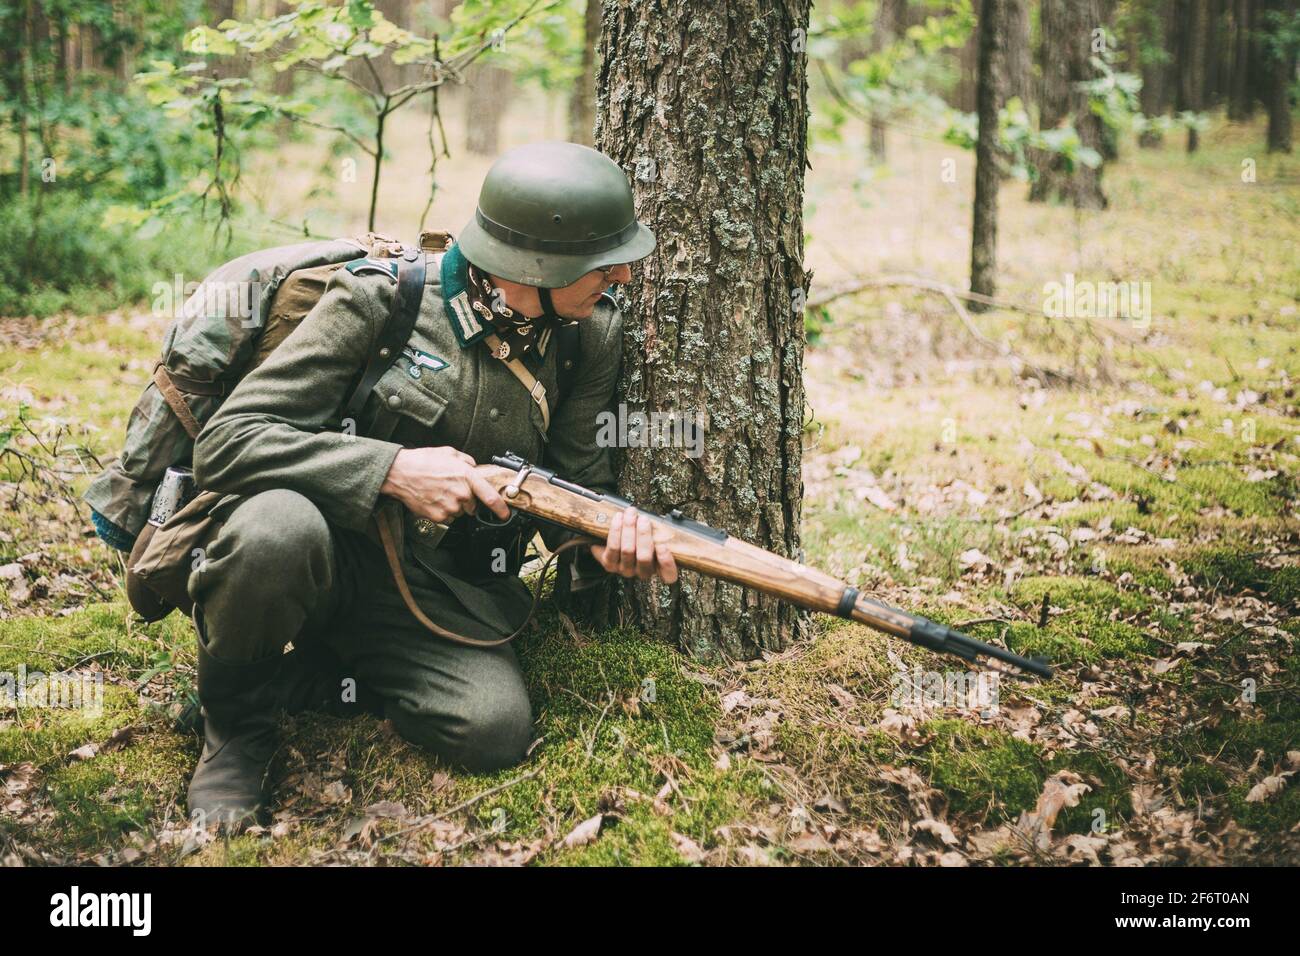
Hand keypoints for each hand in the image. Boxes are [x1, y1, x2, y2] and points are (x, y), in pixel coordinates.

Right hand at [380, 446, 509, 523]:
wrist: (400, 473)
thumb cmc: (422, 461)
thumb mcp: (449, 453)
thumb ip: (467, 461)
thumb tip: (473, 467)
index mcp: (467, 477)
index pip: (490, 497)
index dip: (500, 508)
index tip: (505, 514)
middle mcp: (461, 494)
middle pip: (472, 505)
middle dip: (466, 499)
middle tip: (450, 488)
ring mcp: (450, 507)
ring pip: (459, 512)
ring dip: (453, 505)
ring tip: (439, 492)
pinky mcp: (438, 517)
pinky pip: (447, 518)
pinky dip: (442, 511)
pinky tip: (433, 499)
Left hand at [590, 507, 678, 583]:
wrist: (612, 540)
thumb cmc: (637, 535)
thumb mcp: (651, 533)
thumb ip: (656, 531)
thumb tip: (654, 520)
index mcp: (658, 566)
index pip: (669, 574)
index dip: (667, 562)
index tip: (664, 546)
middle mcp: (642, 571)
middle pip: (644, 557)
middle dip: (643, 534)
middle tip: (643, 519)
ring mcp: (625, 569)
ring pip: (628, 550)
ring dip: (629, 528)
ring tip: (630, 513)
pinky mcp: (609, 564)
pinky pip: (613, 547)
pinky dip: (616, 530)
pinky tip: (618, 518)